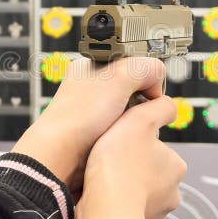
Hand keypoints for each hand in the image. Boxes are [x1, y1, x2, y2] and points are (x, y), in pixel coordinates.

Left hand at [12, 57, 165, 191]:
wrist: (61, 155)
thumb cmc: (78, 115)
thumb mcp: (120, 77)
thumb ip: (146, 67)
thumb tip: (156, 83)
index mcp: (93, 65)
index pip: (134, 62)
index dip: (145, 76)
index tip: (146, 89)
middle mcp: (93, 86)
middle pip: (136, 88)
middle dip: (141, 100)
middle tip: (131, 108)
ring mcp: (96, 111)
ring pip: (133, 111)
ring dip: (135, 119)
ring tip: (122, 124)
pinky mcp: (99, 132)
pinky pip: (126, 129)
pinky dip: (127, 133)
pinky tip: (119, 135)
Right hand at [74, 96, 186, 218]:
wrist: (104, 209)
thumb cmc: (119, 166)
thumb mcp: (140, 120)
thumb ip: (160, 108)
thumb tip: (168, 106)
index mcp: (176, 166)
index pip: (157, 148)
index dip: (137, 143)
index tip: (122, 143)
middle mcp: (172, 192)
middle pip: (150, 171)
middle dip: (133, 166)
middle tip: (112, 161)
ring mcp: (157, 212)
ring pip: (140, 192)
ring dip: (125, 186)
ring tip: (106, 179)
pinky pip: (128, 210)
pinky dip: (118, 204)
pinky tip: (105, 196)